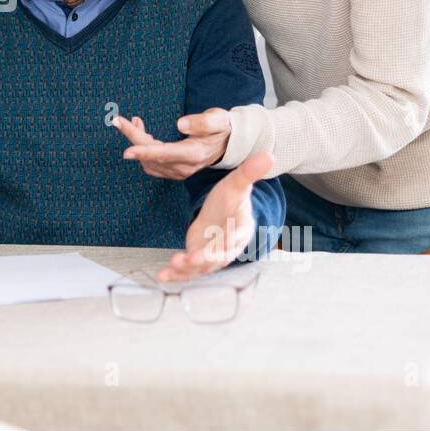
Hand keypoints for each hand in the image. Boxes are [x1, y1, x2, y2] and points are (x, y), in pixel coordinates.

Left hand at [112, 108, 231, 179]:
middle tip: (118, 120)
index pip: (164, 154)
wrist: (228, 143)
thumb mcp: (218, 119)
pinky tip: (142, 132)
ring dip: (137, 141)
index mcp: (194, 154)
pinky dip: (142, 149)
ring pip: (148, 161)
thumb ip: (202, 122)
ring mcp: (178, 172)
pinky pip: (151, 163)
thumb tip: (181, 124)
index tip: (127, 150)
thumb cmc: (221, 127)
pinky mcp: (173, 171)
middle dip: (133, 138)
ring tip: (134, 121)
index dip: (144, 151)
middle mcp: (184, 167)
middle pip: (151, 156)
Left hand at [159, 151, 273, 280]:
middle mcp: (227, 249)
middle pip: (219, 256)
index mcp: (240, 230)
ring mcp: (211, 258)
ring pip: (201, 267)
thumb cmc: (230, 201)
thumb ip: (249, 173)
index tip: (226, 239)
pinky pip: (187, 271)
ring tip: (174, 264)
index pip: (238, 236)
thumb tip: (269, 154)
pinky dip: (175, 275)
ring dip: (188, 268)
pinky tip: (161, 276)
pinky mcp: (196, 262)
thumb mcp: (236, 185)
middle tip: (194, 258)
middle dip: (206, 258)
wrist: (220, 216)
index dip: (232, 239)